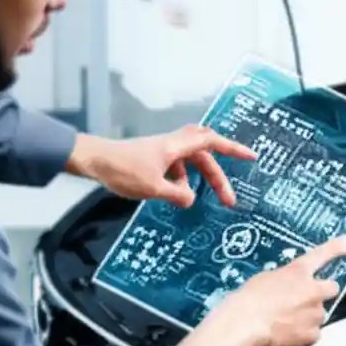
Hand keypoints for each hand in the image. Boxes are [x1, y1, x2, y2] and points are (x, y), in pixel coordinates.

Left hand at [66, 126, 256, 207]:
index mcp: (176, 147)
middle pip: (204, 156)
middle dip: (218, 177)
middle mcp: (172, 145)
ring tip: (197, 203)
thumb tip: (191, 199)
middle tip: (228, 198)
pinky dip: (180, 182)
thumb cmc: (122, 170)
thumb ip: (176, 195)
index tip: (252, 157)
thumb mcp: (153, 188)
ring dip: (197, 182)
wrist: (94, 160)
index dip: (234, 149)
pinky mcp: (153, 159)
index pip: (212, 143)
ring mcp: (162, 151)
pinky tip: (175, 197)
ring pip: (189, 164)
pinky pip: (176, 169)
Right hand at [171, 235, 345, 345]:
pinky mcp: (312, 334)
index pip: (323, 254)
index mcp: (297, 272)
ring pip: (319, 313)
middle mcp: (312, 290)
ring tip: (285, 320)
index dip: (338, 247)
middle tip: (304, 300)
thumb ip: (285, 281)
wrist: (244, 323)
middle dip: (321, 293)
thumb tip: (288, 288)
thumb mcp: (266, 279)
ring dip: (308, 316)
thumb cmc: (248, 300)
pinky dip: (303, 335)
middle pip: (331, 288)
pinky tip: (287, 333)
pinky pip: (313, 334)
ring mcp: (315, 313)